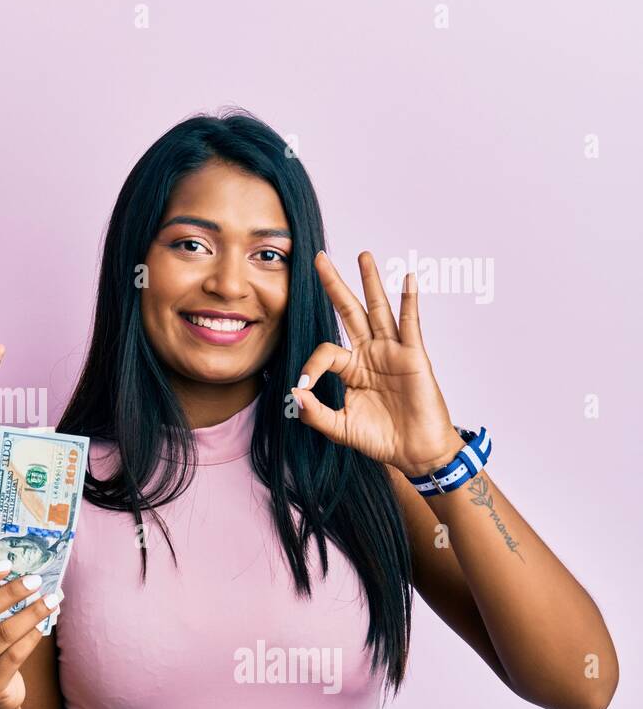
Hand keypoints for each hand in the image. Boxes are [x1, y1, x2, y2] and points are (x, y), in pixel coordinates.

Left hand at [290, 251, 464, 476]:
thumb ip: (314, 413)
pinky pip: (410, 325)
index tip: (303, 389)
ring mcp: (392, 351)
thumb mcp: (339, 428)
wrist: (415, 454)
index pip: (324, 351)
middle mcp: (369, 353)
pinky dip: (409, 301)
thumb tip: (294, 393)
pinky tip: (407, 278)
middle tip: (319, 257)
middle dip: (334, 284)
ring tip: (362, 254)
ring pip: (378, 310)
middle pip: (348, 311)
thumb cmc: (381, 439)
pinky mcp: (413, 356)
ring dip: (370, 281)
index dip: (310, 367)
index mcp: (350, 368)